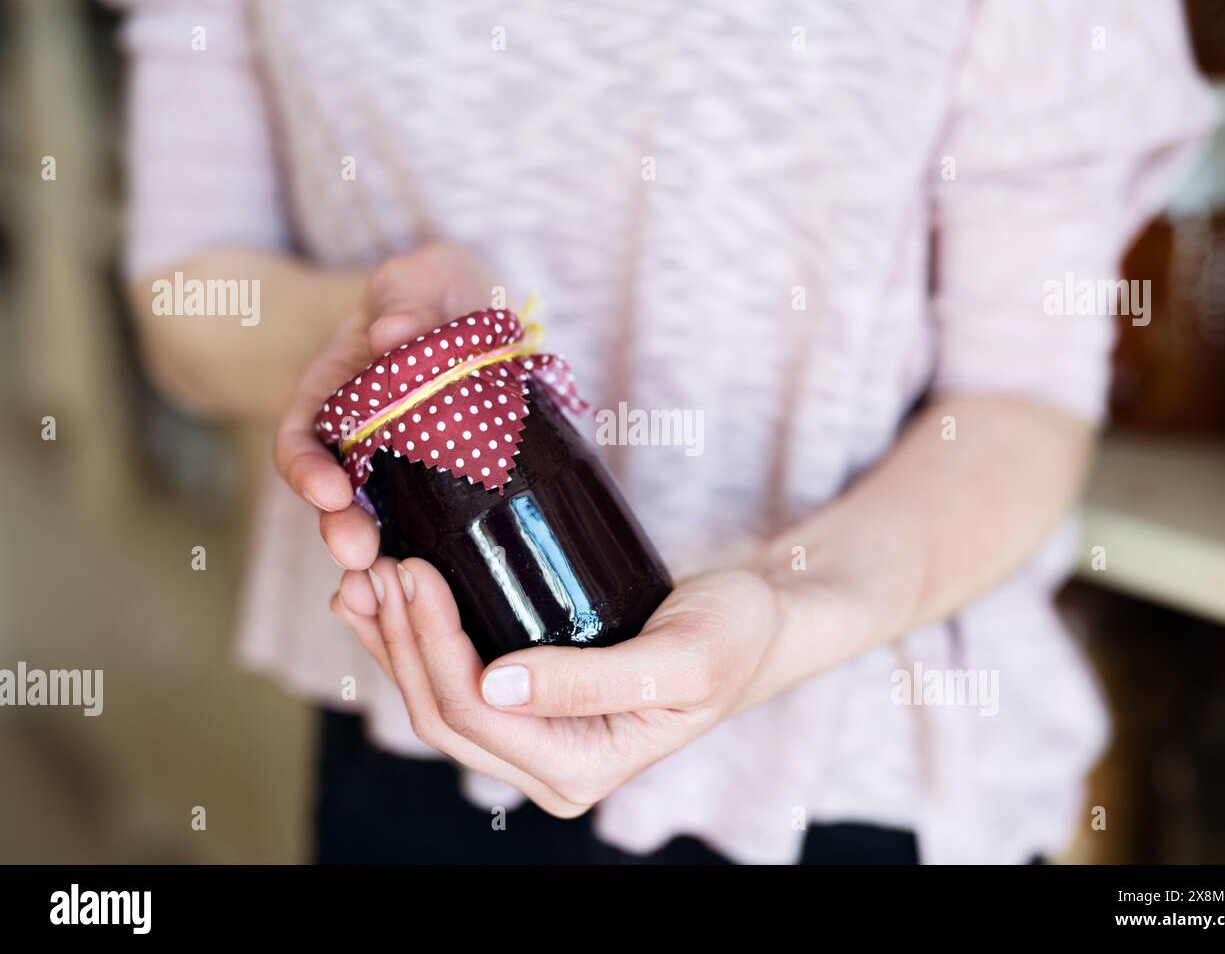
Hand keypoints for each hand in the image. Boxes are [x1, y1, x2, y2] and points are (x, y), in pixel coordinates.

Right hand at [273, 242, 499, 569]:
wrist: (480, 313)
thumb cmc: (436, 292)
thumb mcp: (420, 277)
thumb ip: (406, 296)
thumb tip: (391, 335)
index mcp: (333, 394)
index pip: (301, 442)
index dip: (307, 470)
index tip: (330, 489)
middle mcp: (360, 442)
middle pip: (336, 498)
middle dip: (339, 528)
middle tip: (358, 551)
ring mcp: (404, 470)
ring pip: (382, 520)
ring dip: (386, 549)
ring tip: (400, 573)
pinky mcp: (449, 485)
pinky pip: (436, 524)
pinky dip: (435, 549)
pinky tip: (449, 572)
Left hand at [332, 560, 788, 815]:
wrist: (756, 628)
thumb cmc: (732, 637)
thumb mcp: (679, 658)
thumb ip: (592, 682)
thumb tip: (497, 686)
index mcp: (583, 767)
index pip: (476, 714)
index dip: (431, 645)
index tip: (413, 571)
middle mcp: (550, 767)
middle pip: (442, 712)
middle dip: (399, 640)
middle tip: (373, 565)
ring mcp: (537, 740)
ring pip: (437, 700)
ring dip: (394, 641)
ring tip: (361, 579)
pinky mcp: (531, 705)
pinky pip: (458, 680)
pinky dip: (418, 640)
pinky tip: (390, 600)